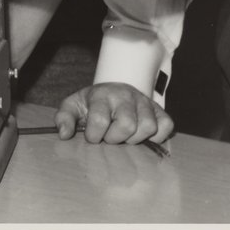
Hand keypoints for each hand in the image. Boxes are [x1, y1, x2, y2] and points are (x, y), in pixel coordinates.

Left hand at [54, 81, 173, 145]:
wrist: (111, 91)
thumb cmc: (91, 104)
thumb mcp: (73, 107)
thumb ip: (63, 119)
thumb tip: (64, 134)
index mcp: (101, 95)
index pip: (100, 120)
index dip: (94, 135)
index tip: (92, 137)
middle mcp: (125, 95)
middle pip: (127, 124)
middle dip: (115, 138)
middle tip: (109, 137)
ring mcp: (144, 101)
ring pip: (148, 126)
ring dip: (135, 138)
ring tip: (124, 136)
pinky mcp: (159, 109)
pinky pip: (166, 126)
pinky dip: (157, 136)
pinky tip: (142, 135)